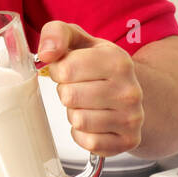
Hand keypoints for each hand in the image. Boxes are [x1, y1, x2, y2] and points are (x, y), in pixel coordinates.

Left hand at [36, 21, 143, 156]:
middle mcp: (130, 90)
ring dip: (75, 113)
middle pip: (69, 97)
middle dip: (66, 92)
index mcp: (117, 61)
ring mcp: (131, 118)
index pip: (65, 69)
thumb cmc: (96, 65)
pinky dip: (83, 134)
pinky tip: (93, 122)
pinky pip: (88, 142)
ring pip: (78, 121)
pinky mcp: (128, 141)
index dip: (58, 70)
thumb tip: (46, 53)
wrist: (129, 91)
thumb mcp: (79, 40)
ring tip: (87, 104)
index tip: (68, 70)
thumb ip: (57, 34)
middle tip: (79, 88)